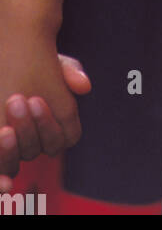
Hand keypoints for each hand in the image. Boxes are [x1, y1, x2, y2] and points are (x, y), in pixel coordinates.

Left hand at [0, 50, 90, 187]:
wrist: (6, 65)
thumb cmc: (32, 66)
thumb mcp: (52, 63)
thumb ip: (70, 71)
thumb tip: (84, 86)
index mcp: (57, 127)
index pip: (65, 139)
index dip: (50, 126)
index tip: (36, 99)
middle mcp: (36, 144)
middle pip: (36, 150)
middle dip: (26, 128)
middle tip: (16, 100)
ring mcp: (13, 152)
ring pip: (12, 165)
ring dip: (9, 149)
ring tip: (4, 125)